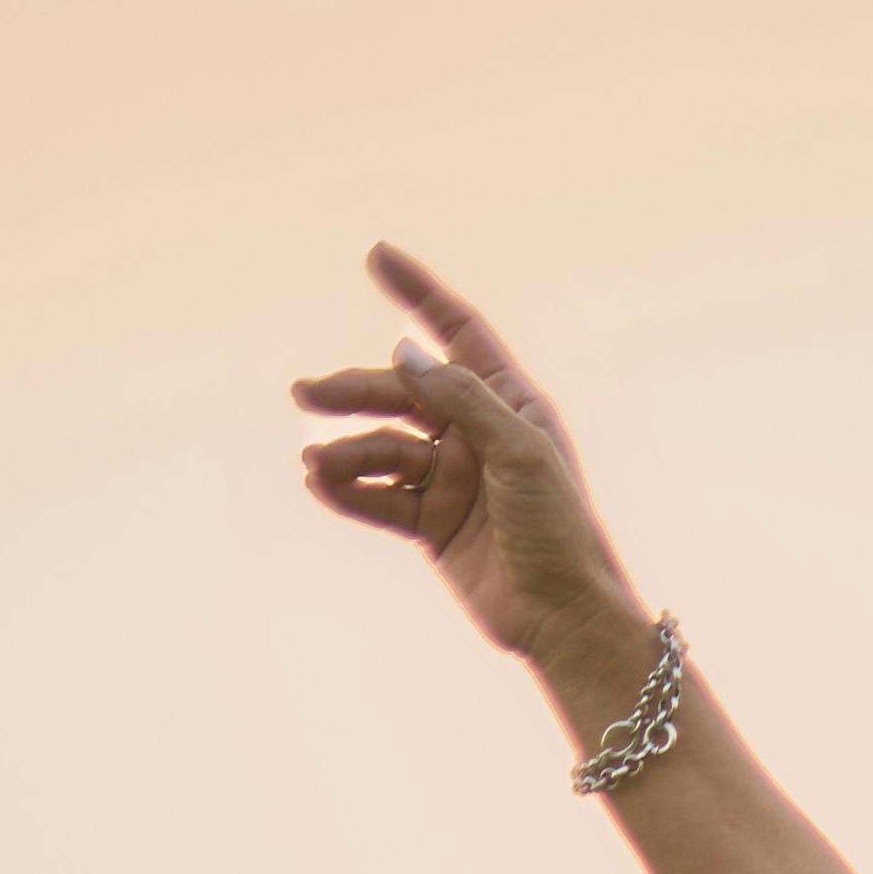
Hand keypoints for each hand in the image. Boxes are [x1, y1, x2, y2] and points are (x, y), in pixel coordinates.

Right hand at [291, 240, 632, 659]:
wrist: (565, 617)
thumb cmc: (559, 530)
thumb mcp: (518, 453)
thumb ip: (462, 399)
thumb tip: (405, 351)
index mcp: (509, 404)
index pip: (459, 333)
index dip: (419, 293)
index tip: (377, 256)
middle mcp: (476, 435)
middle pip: (402, 393)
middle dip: (354, 391)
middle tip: (307, 393)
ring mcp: (452, 479)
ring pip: (383, 448)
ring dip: (346, 451)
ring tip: (317, 465)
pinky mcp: (432, 524)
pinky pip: (379, 497)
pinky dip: (349, 490)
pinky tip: (320, 484)